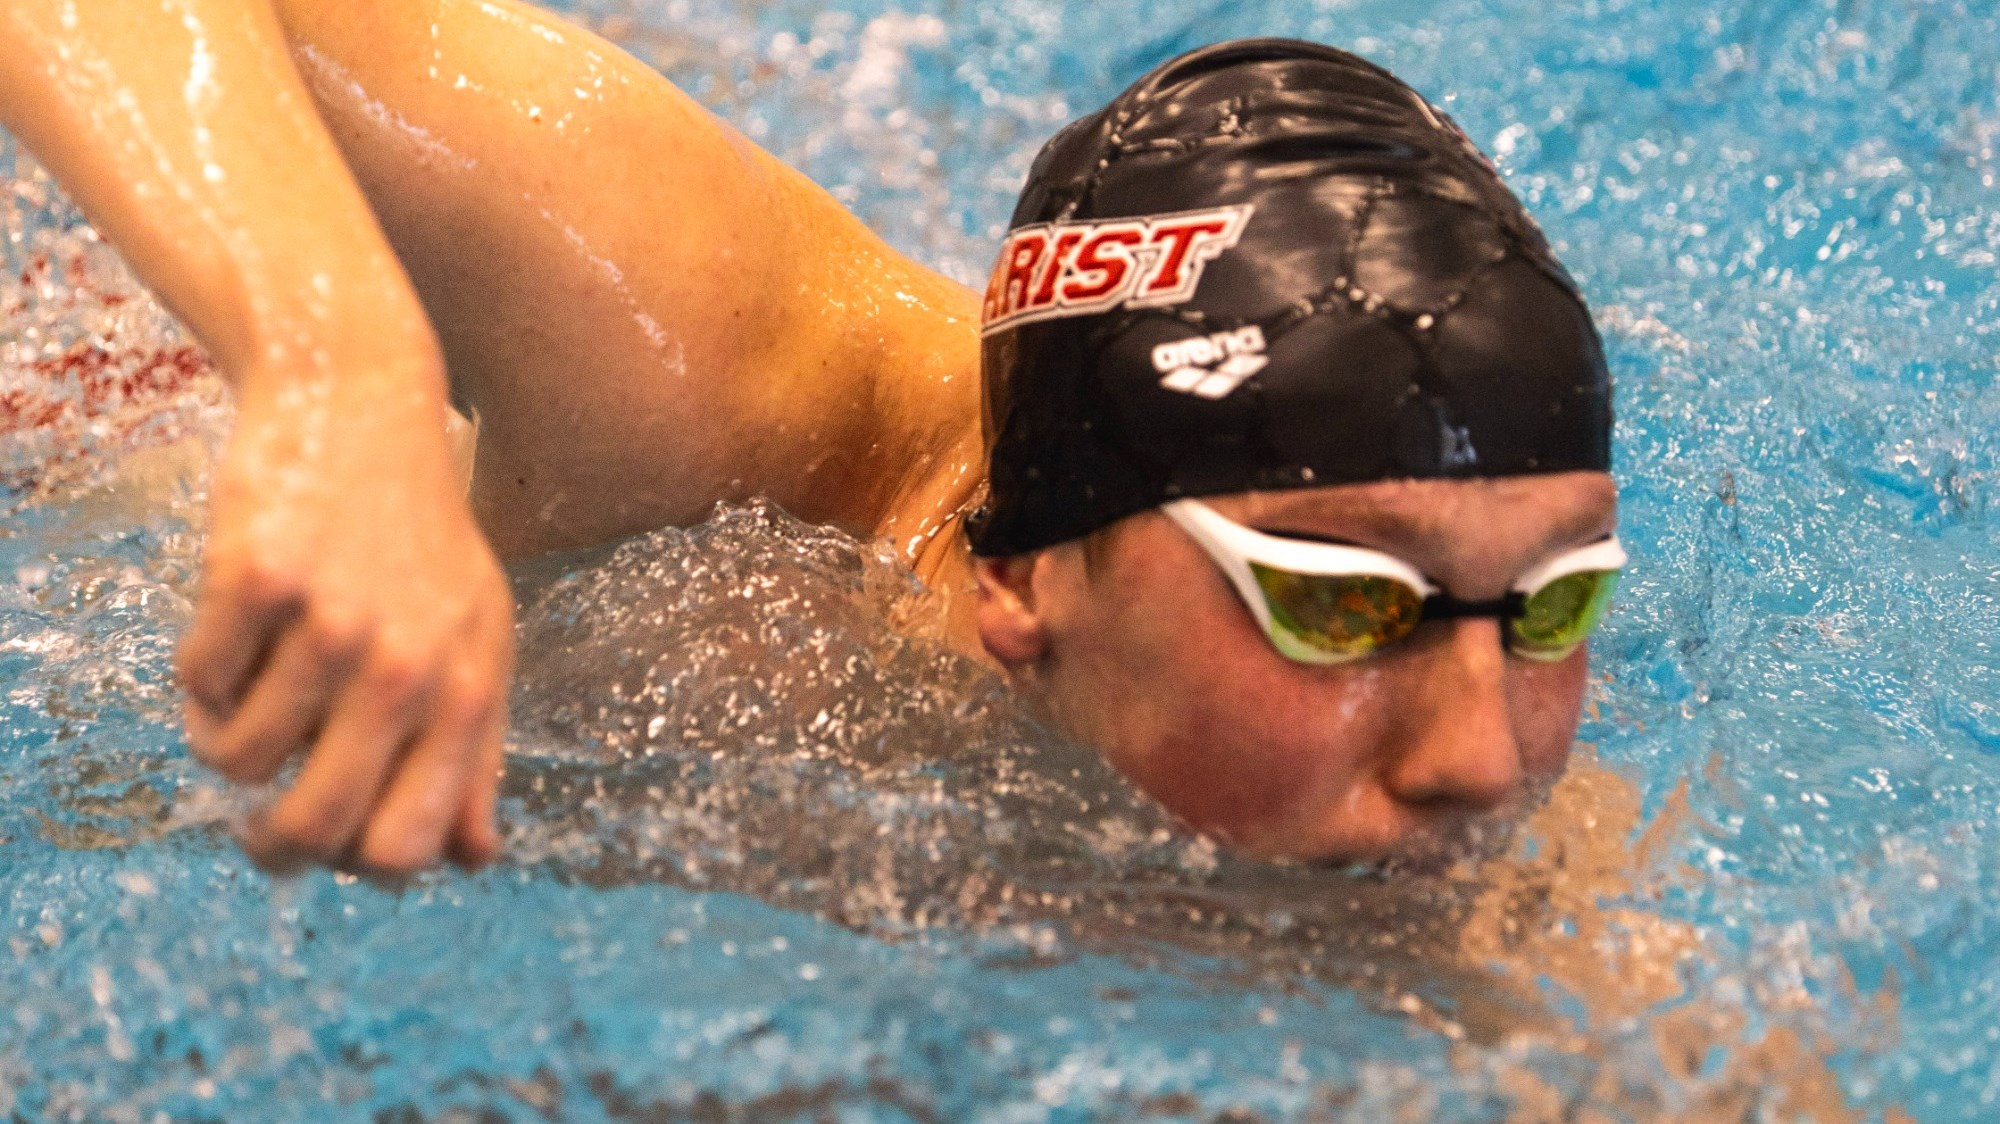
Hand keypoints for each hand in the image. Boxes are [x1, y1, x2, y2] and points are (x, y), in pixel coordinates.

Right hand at [178, 359, 513, 877]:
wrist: (363, 405)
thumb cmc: (419, 540)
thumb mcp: (475, 638)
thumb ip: (476, 751)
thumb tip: (471, 861)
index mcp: (469, 692)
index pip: (408, 847)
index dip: (354, 867)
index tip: (329, 846)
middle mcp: (409, 666)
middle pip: (316, 828)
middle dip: (271, 848)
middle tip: (253, 831)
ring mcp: (333, 621)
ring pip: (237, 757)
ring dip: (227, 739)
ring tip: (249, 689)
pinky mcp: (258, 577)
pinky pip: (198, 683)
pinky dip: (201, 677)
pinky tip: (234, 631)